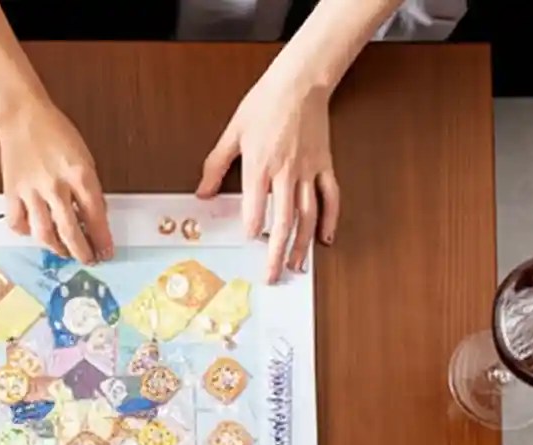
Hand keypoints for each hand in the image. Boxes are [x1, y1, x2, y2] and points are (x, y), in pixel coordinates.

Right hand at [0, 102, 113, 263]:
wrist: (23, 115)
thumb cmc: (54, 131)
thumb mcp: (85, 156)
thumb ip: (90, 187)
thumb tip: (95, 214)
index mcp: (79, 175)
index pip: (96, 217)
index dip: (102, 239)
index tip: (106, 251)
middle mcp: (56, 186)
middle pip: (71, 231)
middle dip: (82, 252)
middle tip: (88, 258)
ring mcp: (32, 191)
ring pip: (44, 233)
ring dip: (57, 248)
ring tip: (64, 251)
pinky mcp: (12, 192)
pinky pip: (18, 222)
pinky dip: (26, 232)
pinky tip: (34, 231)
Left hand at [197, 72, 339, 283]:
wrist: (300, 82)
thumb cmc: (265, 104)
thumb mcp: (233, 133)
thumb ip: (216, 165)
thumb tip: (202, 193)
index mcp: (260, 165)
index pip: (256, 205)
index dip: (252, 226)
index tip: (249, 242)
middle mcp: (286, 172)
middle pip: (284, 220)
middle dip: (277, 251)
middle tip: (272, 274)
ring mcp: (309, 171)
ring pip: (308, 215)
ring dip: (302, 244)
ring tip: (296, 265)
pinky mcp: (324, 166)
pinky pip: (330, 197)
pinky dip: (330, 219)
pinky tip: (325, 238)